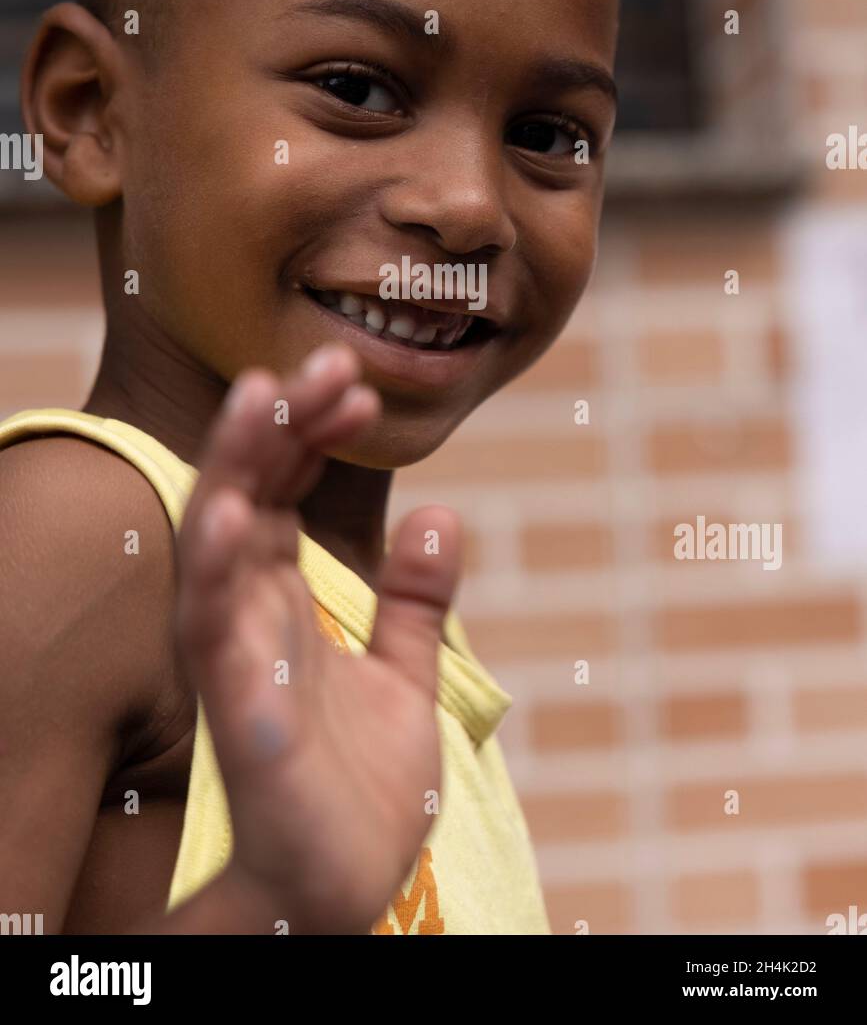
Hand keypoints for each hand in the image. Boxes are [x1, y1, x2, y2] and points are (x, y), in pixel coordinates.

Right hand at [175, 345, 461, 933]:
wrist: (346, 889)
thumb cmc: (359, 785)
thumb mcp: (405, 672)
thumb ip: (415, 597)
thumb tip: (442, 512)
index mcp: (286, 600)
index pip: (287, 490)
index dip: (314, 429)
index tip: (358, 379)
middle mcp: (252, 615)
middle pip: (249, 494)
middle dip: (281, 422)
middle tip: (328, 359)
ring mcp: (239, 657)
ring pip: (217, 543)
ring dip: (235, 466)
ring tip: (262, 393)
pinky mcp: (239, 710)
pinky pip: (210, 632)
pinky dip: (216, 569)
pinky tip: (232, 512)